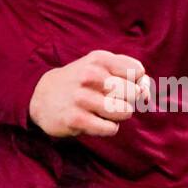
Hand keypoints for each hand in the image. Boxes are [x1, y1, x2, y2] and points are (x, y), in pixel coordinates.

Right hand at [29, 50, 150, 137]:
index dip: (138, 83)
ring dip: (118, 115)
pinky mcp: (75, 118)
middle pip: (135, 93)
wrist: (41, 96)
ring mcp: (81, 97)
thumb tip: (146, 91)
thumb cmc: (80, 82)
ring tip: (104, 111)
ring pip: (124, 111)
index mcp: (98, 59)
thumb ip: (127, 73)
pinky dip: (108, 128)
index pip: (138, 71)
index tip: (125, 87)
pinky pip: (110, 128)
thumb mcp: (99, 66)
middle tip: (112, 100)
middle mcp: (90, 75)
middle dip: (129, 101)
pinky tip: (95, 121)